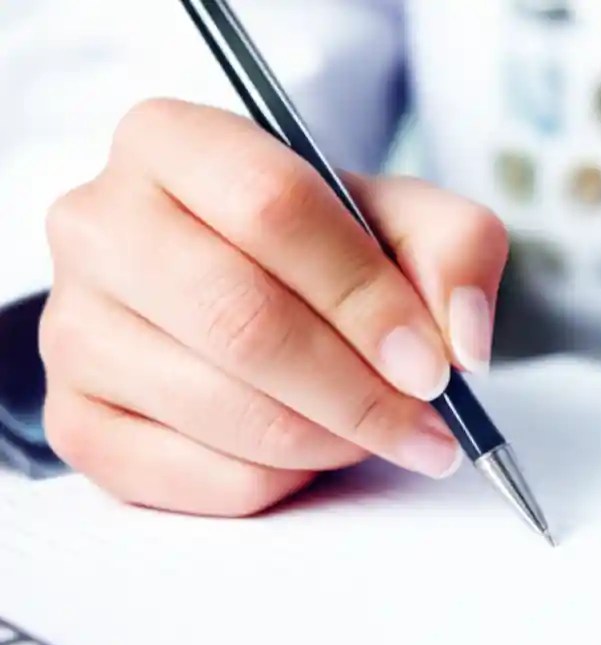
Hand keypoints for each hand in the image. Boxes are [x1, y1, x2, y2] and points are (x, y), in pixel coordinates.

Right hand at [40, 99, 507, 515]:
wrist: (246, 296)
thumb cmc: (323, 250)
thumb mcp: (405, 220)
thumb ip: (456, 251)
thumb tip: (461, 345)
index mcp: (172, 141)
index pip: (274, 210)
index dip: (365, 298)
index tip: (433, 364)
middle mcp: (99, 225)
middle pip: (243, 321)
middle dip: (358, 390)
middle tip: (427, 424)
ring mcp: (73, 329)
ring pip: (222, 408)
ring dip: (329, 439)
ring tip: (381, 433)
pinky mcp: (77, 422)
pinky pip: (194, 477)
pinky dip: (279, 481)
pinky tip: (311, 452)